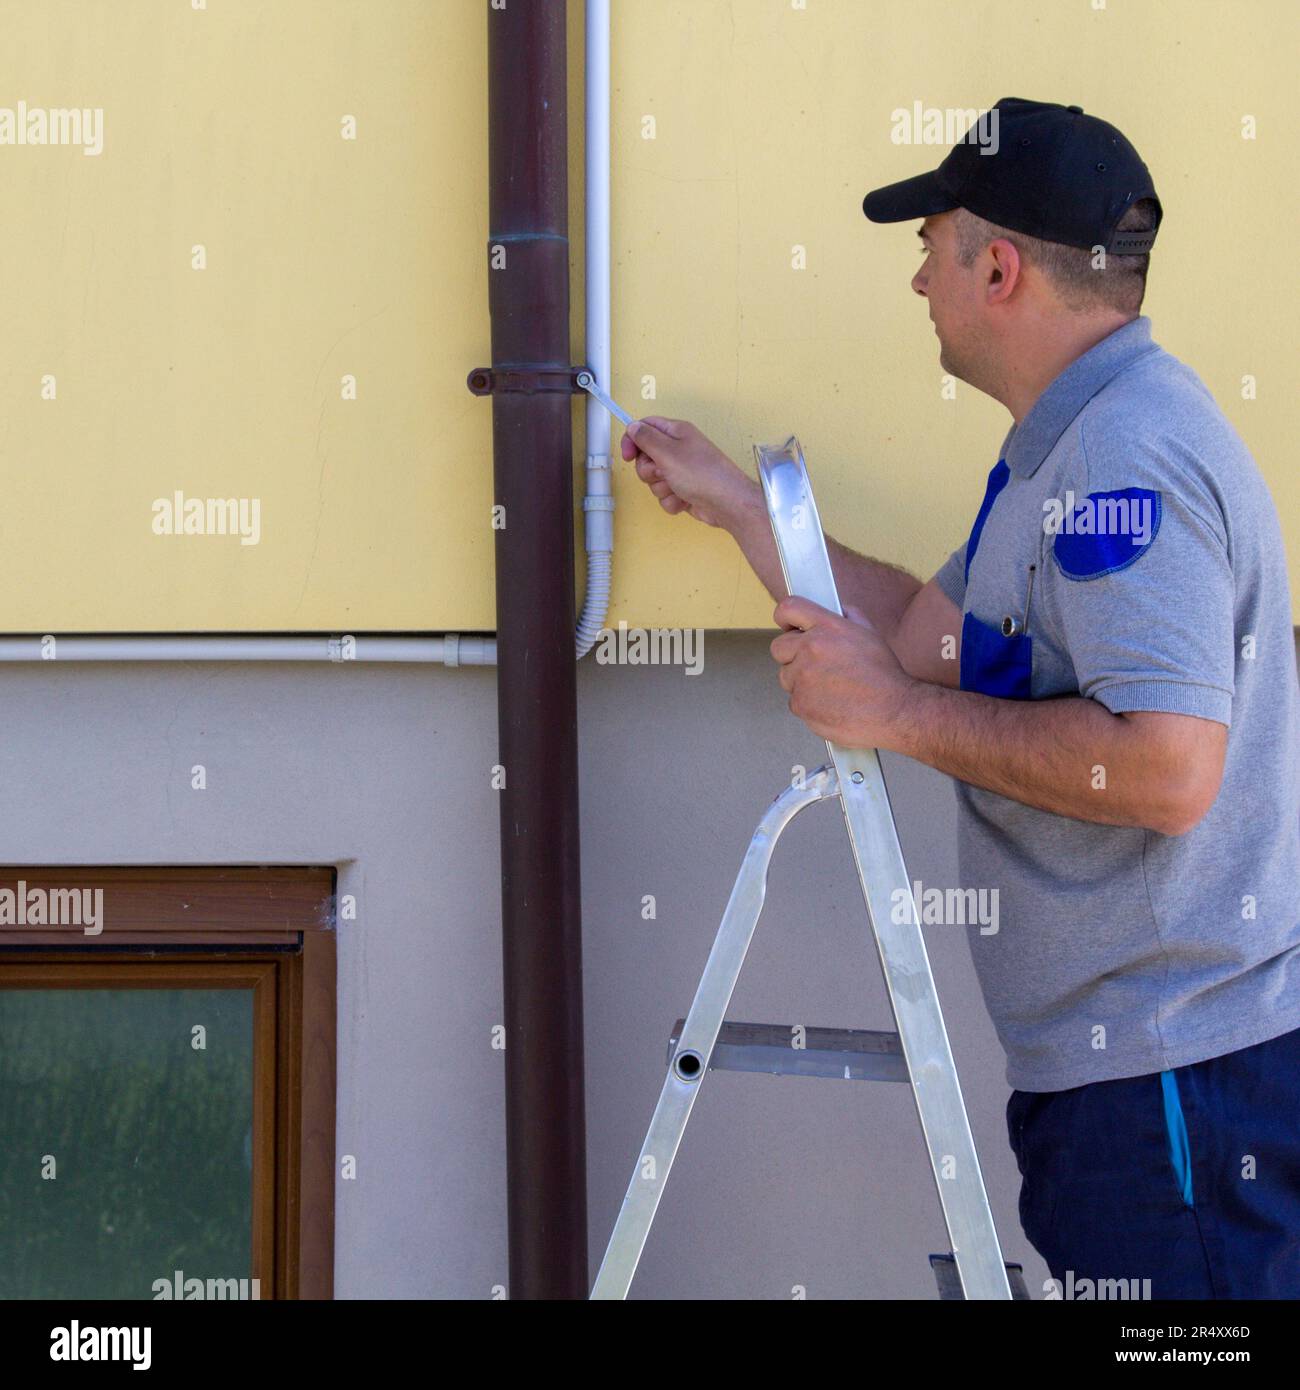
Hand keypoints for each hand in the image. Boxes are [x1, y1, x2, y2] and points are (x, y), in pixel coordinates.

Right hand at [620, 416, 759, 529]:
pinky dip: (672, 500)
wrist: (727, 503)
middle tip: (662, 472)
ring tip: (678, 487)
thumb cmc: (701, 473)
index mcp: (676, 433)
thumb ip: (646, 438)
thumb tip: (632, 426)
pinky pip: (664, 496)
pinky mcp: (683, 491)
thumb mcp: (668, 452)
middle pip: (645, 458)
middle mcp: (678, 450)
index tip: (627, 455)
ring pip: (653, 480)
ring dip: (662, 487)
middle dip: (649, 470)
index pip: (645, 428)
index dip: (632, 440)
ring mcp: (681, 472)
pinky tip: (685, 499)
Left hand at [769, 596, 916, 749]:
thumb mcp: (870, 635)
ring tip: (830, 688)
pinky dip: (808, 703)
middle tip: (813, 665)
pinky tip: (831, 703)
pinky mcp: (800, 703)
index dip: (784, 617)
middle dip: (792, 655)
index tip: (788, 626)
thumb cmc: (885, 676)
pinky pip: (794, 700)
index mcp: (828, 627)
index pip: (788, 608)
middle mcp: (811, 649)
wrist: (895, 712)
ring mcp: (803, 677)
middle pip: (779, 647)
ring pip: (787, 677)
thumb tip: (839, 609)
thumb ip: (850, 617)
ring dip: (801, 681)